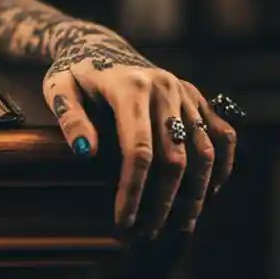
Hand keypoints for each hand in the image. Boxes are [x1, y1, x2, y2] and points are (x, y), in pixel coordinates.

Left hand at [43, 47, 236, 236]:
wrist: (97, 46)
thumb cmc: (73, 73)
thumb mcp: (58, 89)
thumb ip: (70, 118)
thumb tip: (86, 153)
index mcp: (129, 86)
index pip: (138, 150)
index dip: (132, 189)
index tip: (123, 220)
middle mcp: (164, 87)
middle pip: (174, 157)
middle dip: (162, 201)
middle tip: (147, 232)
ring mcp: (185, 92)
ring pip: (203, 151)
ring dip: (195, 192)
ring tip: (180, 225)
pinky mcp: (196, 97)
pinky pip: (221, 134)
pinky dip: (221, 165)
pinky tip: (210, 191)